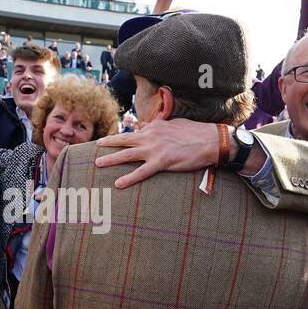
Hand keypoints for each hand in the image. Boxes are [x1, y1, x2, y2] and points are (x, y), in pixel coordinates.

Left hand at [95, 118, 219, 188]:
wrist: (211, 141)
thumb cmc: (196, 133)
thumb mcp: (176, 124)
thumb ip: (162, 127)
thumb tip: (152, 128)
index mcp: (155, 126)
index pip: (135, 132)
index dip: (125, 138)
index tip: (114, 142)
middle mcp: (151, 136)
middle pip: (124, 140)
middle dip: (108, 143)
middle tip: (96, 147)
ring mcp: (155, 149)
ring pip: (127, 154)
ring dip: (111, 159)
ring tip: (98, 163)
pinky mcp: (162, 162)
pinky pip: (141, 172)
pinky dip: (128, 178)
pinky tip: (118, 184)